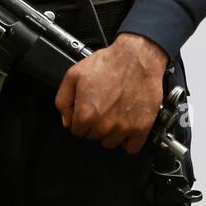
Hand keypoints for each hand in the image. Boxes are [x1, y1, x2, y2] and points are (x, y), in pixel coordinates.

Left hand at [53, 32, 168, 153]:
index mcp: (86, 113)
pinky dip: (129, 139)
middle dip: (95, 124)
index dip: (81, 118)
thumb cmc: (109, 63)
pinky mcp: (141, 128)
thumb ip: (63, 100)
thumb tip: (66, 120)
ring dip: (111, 132)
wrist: (137, 57)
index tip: (88, 109)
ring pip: (110, 143)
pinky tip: (127, 124)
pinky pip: (132, 147)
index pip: (77, 130)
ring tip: (115, 113)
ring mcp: (123, 128)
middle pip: (93, 136)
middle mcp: (104, 124)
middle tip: (103, 106)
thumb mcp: (74, 74)